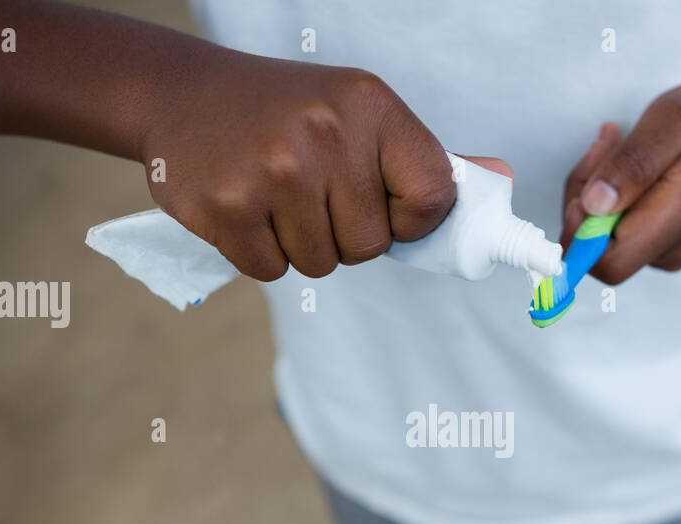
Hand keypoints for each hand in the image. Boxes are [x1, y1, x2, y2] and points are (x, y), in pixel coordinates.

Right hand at [140, 54, 457, 279]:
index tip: (382, 204)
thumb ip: (422, 160)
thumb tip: (500, 182)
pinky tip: (244, 206)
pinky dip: (259, 252)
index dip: (410, 219)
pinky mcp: (225, 205)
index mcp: (371, 105)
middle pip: (370, 246)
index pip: (433, 199)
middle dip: (343, 235)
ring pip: (321, 264)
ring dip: (300, 244)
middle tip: (309, 191)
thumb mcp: (357, 113)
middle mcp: (326, 132)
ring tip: (274, 195)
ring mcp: (272, 170)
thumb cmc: (284, 113)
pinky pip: (272, 271)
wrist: (181, 94)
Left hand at [560, 84, 680, 284]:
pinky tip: (627, 165)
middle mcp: (671, 249)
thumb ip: (634, 162)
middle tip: (603, 146)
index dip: (580, 228)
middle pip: (593, 257)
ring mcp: (664, 254)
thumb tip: (593, 206)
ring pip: (598, 242)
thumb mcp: (676, 119)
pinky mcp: (656, 249)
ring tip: (619, 141)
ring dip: (592, 191)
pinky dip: (605, 198)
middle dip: (580, 204)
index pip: (606, 261)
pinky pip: (611, 234)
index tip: (593, 170)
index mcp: (679, 219)